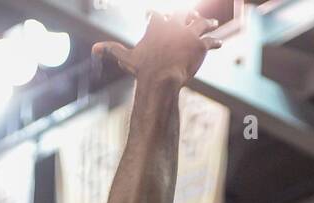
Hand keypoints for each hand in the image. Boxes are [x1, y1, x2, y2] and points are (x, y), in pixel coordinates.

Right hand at [93, 11, 220, 85]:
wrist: (161, 78)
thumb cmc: (142, 69)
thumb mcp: (126, 57)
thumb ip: (111, 50)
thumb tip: (94, 48)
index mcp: (156, 24)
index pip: (156, 15)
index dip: (154, 16)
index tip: (152, 16)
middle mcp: (174, 24)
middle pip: (181, 14)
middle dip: (184, 15)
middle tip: (189, 15)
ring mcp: (188, 33)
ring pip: (200, 23)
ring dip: (206, 22)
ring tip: (212, 22)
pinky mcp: (200, 44)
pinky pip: (209, 41)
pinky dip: (214, 42)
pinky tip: (219, 44)